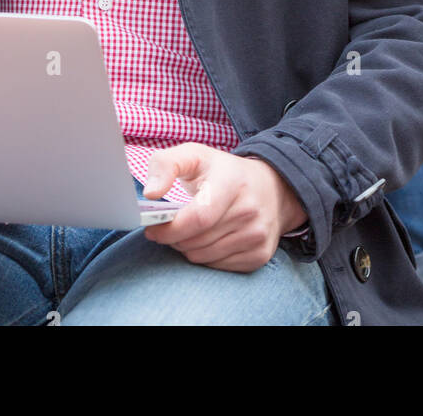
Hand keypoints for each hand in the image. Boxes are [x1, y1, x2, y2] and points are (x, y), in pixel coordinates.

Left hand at [141, 144, 306, 271]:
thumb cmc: (224, 172)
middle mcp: (250, 210)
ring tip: (189, 230)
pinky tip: (209, 239)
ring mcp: (258, 235)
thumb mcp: (195, 155)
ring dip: (188, 248)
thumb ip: (165, 164)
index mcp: (232, 182)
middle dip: (174, 238)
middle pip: (197, 241)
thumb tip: (150, 194)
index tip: (153, 228)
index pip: (198, 218)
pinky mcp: (261, 255)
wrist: (272, 188)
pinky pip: (218, 267)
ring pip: (204, 257)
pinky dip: (205, 257)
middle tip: (170, 227)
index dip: (170, 228)